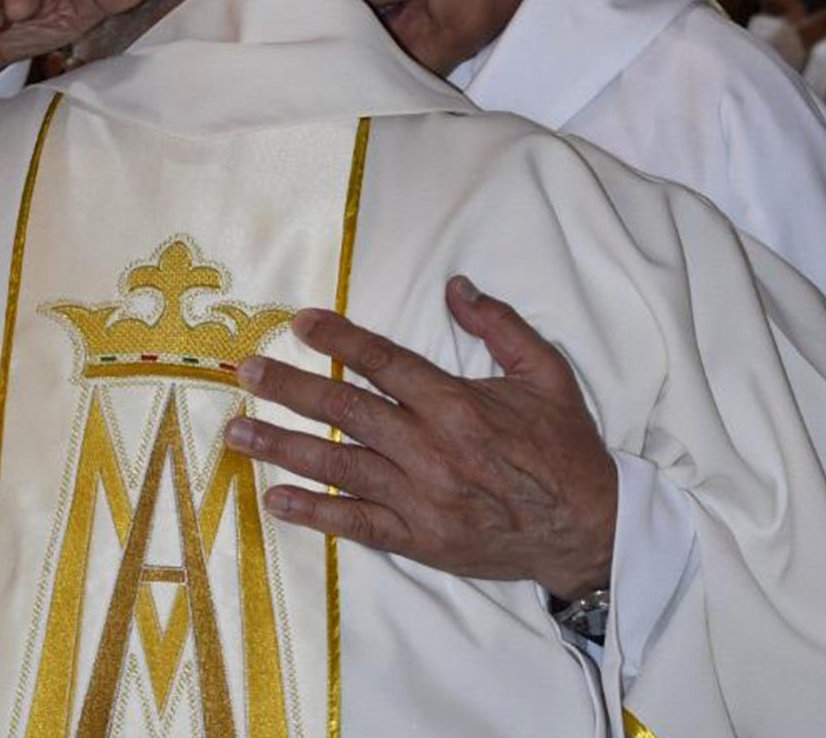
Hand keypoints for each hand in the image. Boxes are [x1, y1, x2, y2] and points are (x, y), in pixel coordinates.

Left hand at [225, 276, 616, 597]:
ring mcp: (419, 499)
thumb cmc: (563, 446)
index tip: (299, 321)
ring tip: (237, 432)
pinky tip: (275, 500)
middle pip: (346, 410)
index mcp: (456, 404)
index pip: (383, 362)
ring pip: (339, 466)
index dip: (338, 338)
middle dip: (291, 388)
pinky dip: (314, 513)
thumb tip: (455, 285)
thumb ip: (499, 325)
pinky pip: (356, 525)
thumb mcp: (546, 372)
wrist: (588, 530)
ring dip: (284, 447)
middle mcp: (429, 449)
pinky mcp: (418, 540)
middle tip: (246, 371)